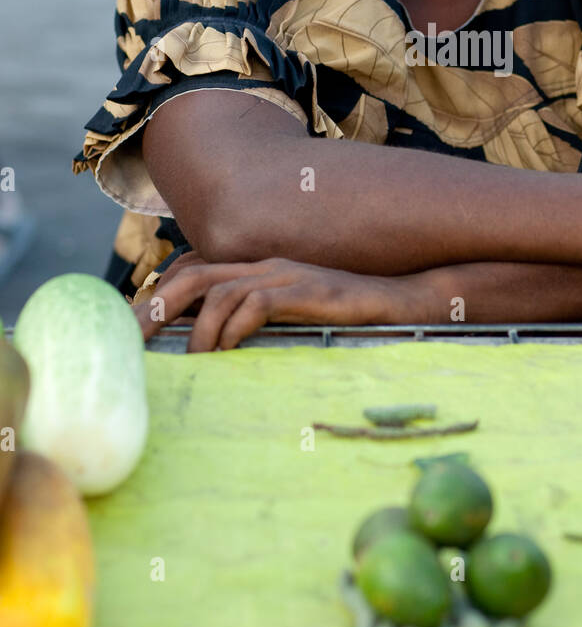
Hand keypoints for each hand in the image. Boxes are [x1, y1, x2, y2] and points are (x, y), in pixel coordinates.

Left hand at [132, 254, 425, 351]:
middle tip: (136, 341)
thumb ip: (260, 322)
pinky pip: (255, 302)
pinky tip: (230, 350)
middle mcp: (265, 265)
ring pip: (219, 291)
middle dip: (156, 306)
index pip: (193, 269)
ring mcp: (285, 275)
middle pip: (193, 274)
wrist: (402, 299)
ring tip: (196, 362)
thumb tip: (221, 352)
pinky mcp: (306, 290)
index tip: (134, 327)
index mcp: (259, 269)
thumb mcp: (295, 317)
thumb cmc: (350, 315)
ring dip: (199, 330)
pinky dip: (234, 327)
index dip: (158, 294)